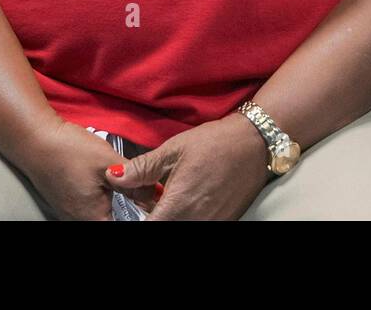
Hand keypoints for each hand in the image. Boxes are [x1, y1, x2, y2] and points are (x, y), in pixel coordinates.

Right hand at [16, 119, 155, 220]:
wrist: (35, 140)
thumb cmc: (69, 151)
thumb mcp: (108, 163)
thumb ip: (134, 181)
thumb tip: (153, 193)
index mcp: (93, 217)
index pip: (122, 225)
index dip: (137, 215)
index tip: (144, 204)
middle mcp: (79, 219)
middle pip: (110, 219)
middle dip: (127, 209)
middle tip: (139, 192)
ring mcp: (69, 212)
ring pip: (100, 213)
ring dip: (114, 203)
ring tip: (124, 186)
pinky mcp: (65, 201)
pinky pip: (89, 206)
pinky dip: (101, 197)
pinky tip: (104, 181)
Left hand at [104, 114, 269, 220]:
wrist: (256, 143)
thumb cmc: (217, 142)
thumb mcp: (175, 149)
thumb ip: (142, 167)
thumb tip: (114, 177)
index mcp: (178, 204)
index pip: (148, 227)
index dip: (137, 221)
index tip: (133, 210)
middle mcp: (196, 220)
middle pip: (164, 228)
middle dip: (154, 218)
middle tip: (153, 201)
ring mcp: (213, 223)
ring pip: (182, 228)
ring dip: (171, 218)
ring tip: (171, 200)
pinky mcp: (225, 222)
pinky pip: (199, 225)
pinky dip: (188, 217)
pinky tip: (188, 202)